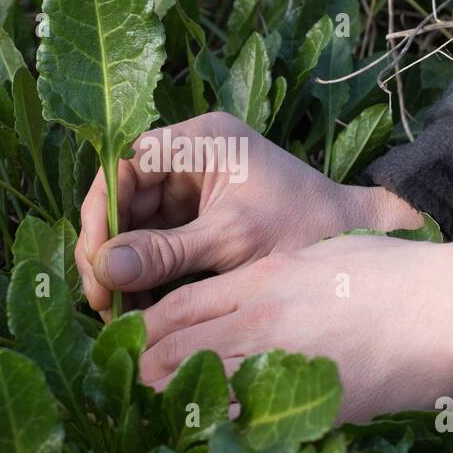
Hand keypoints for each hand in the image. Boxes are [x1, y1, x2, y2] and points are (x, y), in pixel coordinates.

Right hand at [75, 112, 419, 316]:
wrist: (355, 242)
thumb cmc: (304, 229)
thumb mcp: (232, 241)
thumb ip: (167, 253)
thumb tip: (104, 267)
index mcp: (200, 140)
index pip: (125, 165)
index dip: (102, 213)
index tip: (97, 262)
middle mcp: (191, 156)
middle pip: (125, 197)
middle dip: (109, 248)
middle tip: (102, 300)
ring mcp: (194, 188)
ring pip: (135, 224)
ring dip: (123, 266)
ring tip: (118, 312)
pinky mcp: (200, 218)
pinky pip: (156, 242)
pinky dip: (146, 273)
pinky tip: (140, 306)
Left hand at [136, 235, 452, 422]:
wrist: (449, 304)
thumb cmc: (396, 272)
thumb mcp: (323, 254)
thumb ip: (277, 276)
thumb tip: (252, 295)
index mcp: (262, 280)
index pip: (179, 307)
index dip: (146, 329)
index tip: (130, 344)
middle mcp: (260, 320)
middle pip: (177, 348)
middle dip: (145, 371)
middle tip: (126, 389)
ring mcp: (283, 364)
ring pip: (202, 386)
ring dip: (172, 404)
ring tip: (152, 419)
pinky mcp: (312, 406)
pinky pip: (251, 424)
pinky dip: (222, 433)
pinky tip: (205, 443)